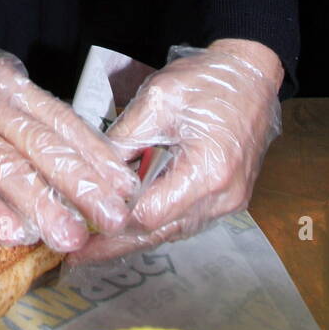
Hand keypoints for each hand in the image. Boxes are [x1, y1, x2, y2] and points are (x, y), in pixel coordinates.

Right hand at [0, 13, 138, 251]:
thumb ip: (22, 115)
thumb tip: (69, 158)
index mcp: (10, 86)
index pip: (61, 121)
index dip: (95, 154)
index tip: (125, 183)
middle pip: (43, 145)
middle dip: (82, 184)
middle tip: (113, 217)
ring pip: (7, 166)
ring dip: (43, 204)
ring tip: (71, 236)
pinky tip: (12, 232)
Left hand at [65, 40, 282, 266]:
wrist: (251, 74)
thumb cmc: (206, 81)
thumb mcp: (158, 100)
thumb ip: (126, 138)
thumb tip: (92, 171)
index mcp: (208, 171)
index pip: (152, 213)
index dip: (115, 218)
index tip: (81, 222)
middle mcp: (223, 197)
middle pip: (161, 231)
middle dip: (117, 243)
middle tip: (77, 256)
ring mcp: (229, 202)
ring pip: (173, 230)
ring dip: (136, 236)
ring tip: (94, 245)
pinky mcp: (228, 198)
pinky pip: (186, 219)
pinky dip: (157, 222)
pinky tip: (129, 224)